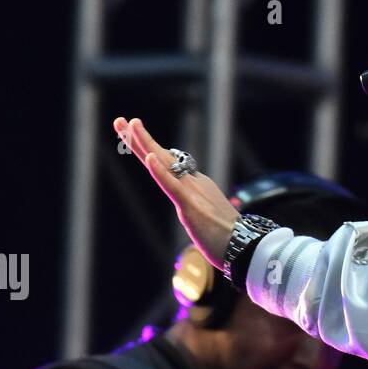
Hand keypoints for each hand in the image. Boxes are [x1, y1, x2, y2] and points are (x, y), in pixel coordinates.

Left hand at [112, 116, 240, 267]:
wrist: (247, 249)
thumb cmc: (229, 240)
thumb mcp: (208, 219)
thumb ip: (199, 211)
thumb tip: (195, 214)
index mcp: (196, 186)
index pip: (167, 164)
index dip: (147, 148)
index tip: (132, 133)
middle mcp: (194, 183)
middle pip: (161, 156)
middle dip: (139, 138)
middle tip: (121, 120)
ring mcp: (193, 192)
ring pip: (165, 163)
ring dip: (145, 143)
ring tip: (130, 124)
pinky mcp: (192, 206)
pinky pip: (173, 186)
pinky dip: (160, 170)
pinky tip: (149, 156)